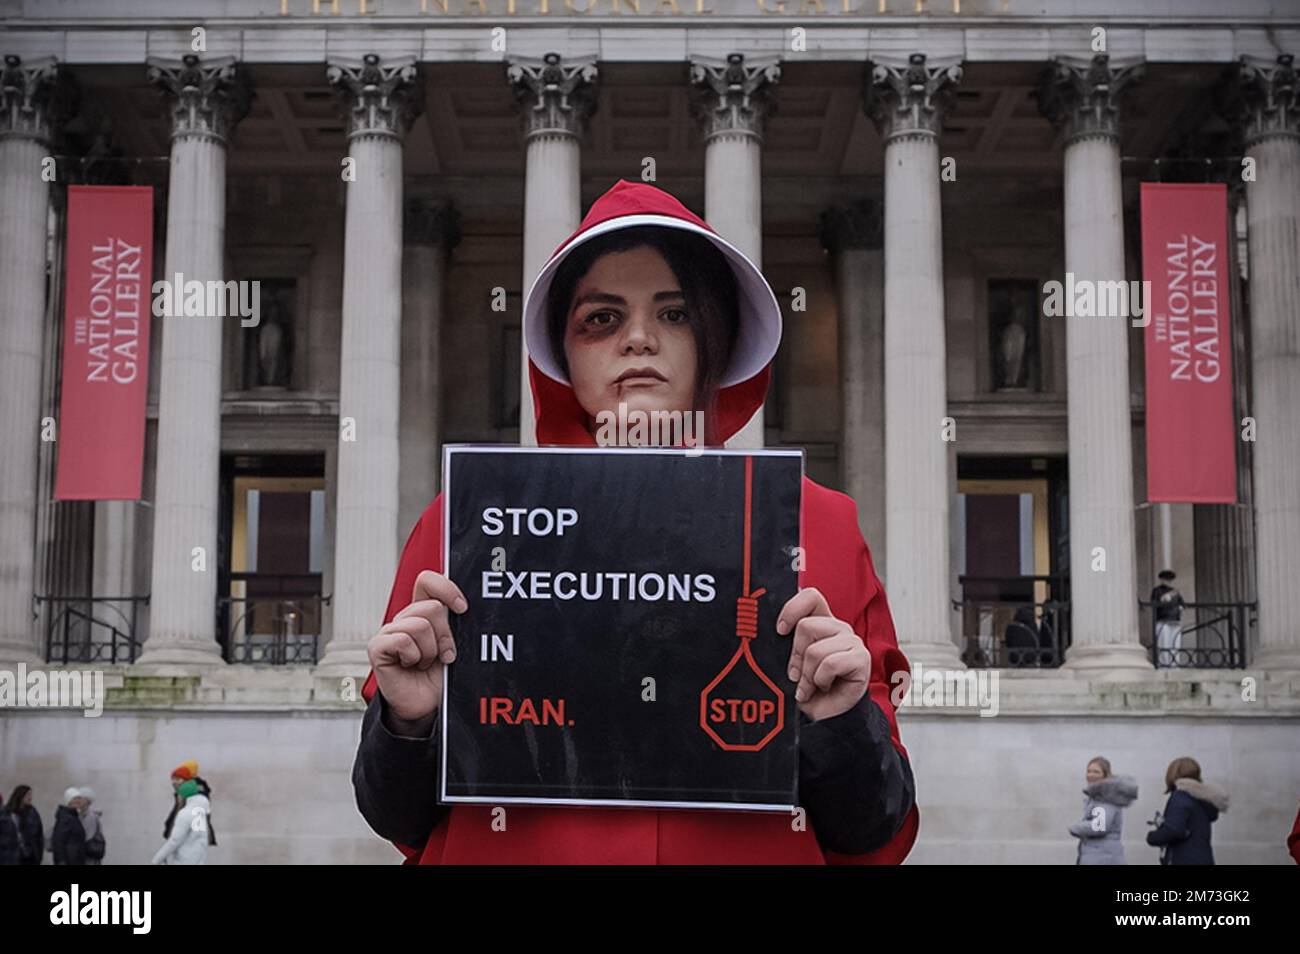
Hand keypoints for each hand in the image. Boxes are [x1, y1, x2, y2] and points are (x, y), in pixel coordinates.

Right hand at [367, 570, 466, 735]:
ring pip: (419, 625)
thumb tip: (462, 606)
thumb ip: (452, 625)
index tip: (462, 608)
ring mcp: (389, 631)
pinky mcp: (377, 646)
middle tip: (442, 654)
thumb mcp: (451, 646)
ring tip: (424, 663)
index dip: (446, 589)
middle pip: (430, 607)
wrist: (423, 705)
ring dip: (429, 650)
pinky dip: (413, 656)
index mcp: (421, 613)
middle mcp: (405, 619)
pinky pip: (402, 640)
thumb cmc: (436, 677)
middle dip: (444, 635)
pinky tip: (410, 666)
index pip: (428, 581)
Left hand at [776, 587, 870, 721]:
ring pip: (815, 649)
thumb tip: (774, 636)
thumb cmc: (811, 688)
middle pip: (806, 625)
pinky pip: (830, 663)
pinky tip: (823, 687)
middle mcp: (838, 628)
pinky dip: (820, 680)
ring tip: (811, 685)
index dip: (792, 609)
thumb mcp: (793, 663)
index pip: (810, 597)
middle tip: (796, 674)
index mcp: (821, 622)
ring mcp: (851, 642)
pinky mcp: (861, 658)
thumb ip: (787, 646)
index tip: (780, 630)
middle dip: (795, 655)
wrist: (828, 715)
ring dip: (807, 674)